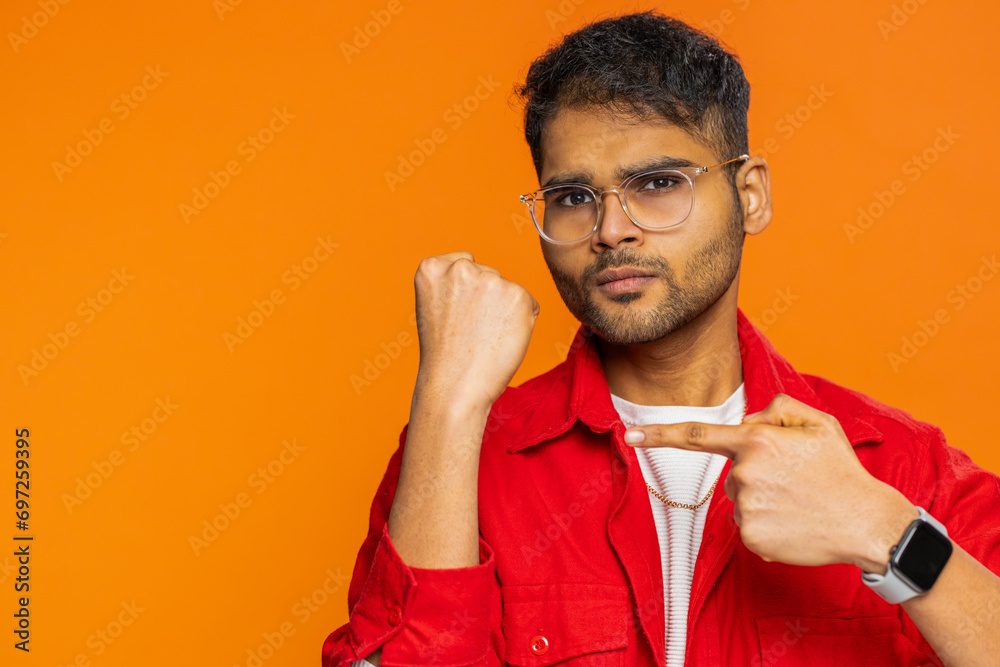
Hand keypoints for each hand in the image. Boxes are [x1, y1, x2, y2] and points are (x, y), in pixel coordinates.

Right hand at [412, 250, 538, 412]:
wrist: (454, 387)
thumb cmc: (444, 355)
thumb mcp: (433, 307)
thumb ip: (452, 284)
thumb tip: (485, 276)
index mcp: (432, 268)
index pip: (464, 264)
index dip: (466, 294)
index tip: (456, 317)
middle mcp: (460, 268)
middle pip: (488, 275)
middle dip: (486, 300)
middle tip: (471, 332)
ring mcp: (490, 280)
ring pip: (508, 291)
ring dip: (504, 311)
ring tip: (485, 338)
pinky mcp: (517, 295)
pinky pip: (529, 305)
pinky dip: (522, 323)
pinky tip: (501, 341)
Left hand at [622, 393, 916, 568]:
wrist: (868, 523)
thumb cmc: (842, 472)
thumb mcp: (819, 423)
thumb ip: (777, 409)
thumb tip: (747, 422)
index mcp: (757, 441)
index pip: (697, 436)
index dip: (659, 435)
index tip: (630, 436)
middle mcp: (744, 474)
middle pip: (734, 471)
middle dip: (757, 472)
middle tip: (797, 480)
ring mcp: (746, 509)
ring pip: (741, 499)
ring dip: (764, 499)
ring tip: (800, 502)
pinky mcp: (751, 538)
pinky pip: (748, 525)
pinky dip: (768, 524)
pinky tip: (795, 523)